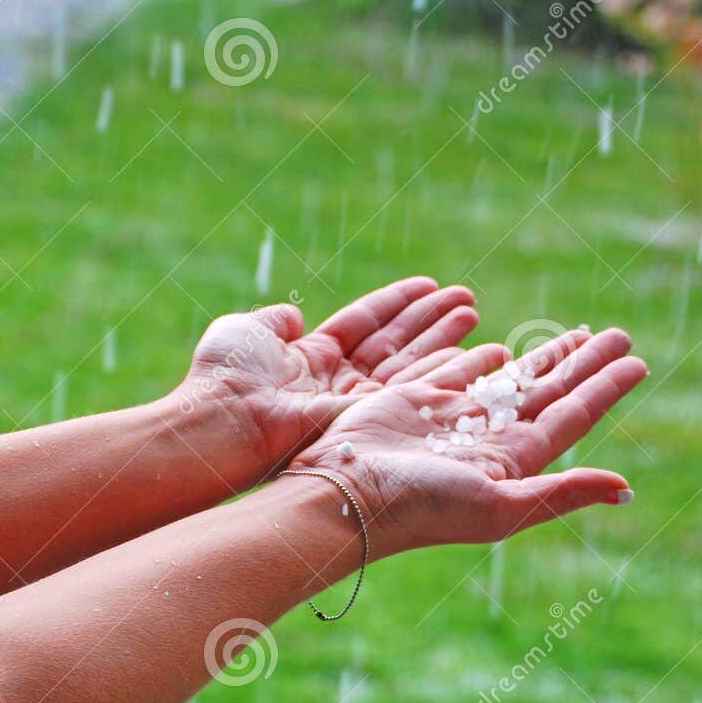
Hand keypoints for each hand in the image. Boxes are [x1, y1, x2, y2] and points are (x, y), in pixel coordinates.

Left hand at [183, 277, 478, 476]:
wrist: (227, 417)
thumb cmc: (228, 373)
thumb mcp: (250, 331)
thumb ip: (276, 321)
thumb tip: (294, 316)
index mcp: (313, 356)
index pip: (366, 323)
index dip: (399, 303)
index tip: (430, 284)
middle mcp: (340, 380)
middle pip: (396, 342)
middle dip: (432, 320)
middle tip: (467, 299)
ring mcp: (355, 401)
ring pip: (409, 363)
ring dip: (444, 339)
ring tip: (474, 314)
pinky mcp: (366, 418)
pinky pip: (410, 388)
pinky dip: (441, 370)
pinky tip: (467, 350)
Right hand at [292, 327, 647, 553]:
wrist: (347, 494)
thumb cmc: (423, 506)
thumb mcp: (501, 505)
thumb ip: (562, 493)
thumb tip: (627, 489)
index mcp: (515, 462)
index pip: (572, 415)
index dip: (605, 388)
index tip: (638, 361)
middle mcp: (488, 440)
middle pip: (549, 391)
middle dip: (584, 362)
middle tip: (618, 334)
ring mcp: (452, 420)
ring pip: (510, 379)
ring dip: (544, 358)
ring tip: (575, 335)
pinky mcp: (416, 402)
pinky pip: (461, 373)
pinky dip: (483, 359)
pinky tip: (503, 350)